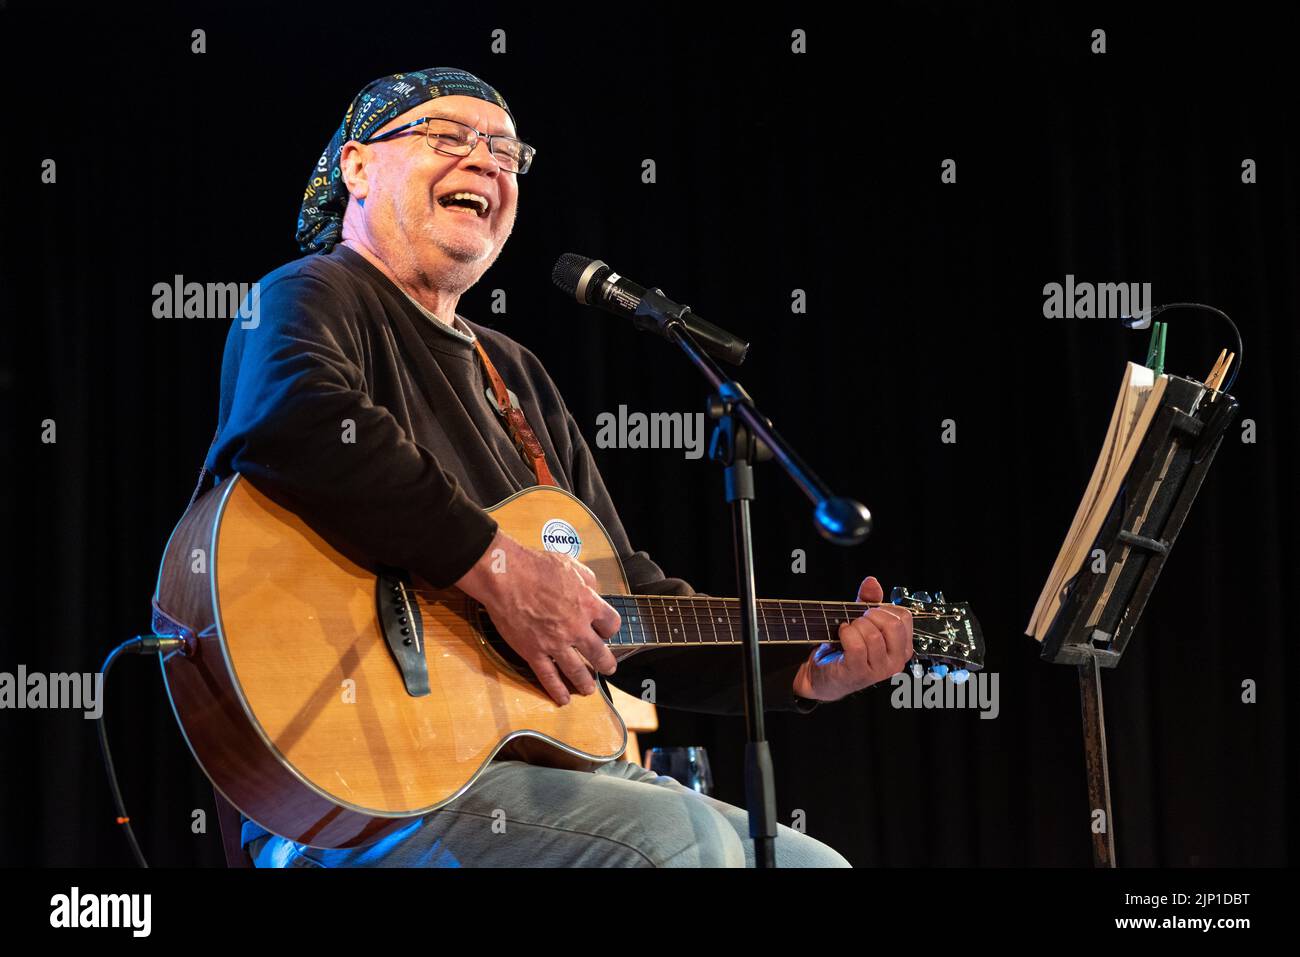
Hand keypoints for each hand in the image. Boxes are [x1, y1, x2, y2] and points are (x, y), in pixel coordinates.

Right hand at [456, 529, 620, 705]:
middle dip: (606, 663)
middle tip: (608, 668)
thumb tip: (592, 589)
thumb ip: (587, 579)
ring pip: (577, 671)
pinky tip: (563, 699)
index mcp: (588, 604)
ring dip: (585, 682)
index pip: (611, 624)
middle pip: (599, 653)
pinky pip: (549, 677)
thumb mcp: (571, 564)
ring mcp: (555, 643)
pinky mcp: (533, 652)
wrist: (506, 576)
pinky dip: (557, 690)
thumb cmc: (536, 566)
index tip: (605, 632)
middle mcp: (576, 627)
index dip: (610, 629)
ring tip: (589, 689)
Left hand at [792, 576, 912, 701]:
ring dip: (855, 626)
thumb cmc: (846, 647)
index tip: (869, 614)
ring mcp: (879, 670)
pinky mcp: (859, 673)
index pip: (904, 617)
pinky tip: (841, 634)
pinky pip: (855, 645)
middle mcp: (896, 661)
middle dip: (871, 616)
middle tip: (858, 621)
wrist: (824, 674)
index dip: (883, 609)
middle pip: (893, 625)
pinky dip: (845, 634)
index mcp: (902, 648)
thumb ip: (869, 600)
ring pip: (872, 634)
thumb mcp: (861, 621)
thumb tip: (872, 582)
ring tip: (848, 630)